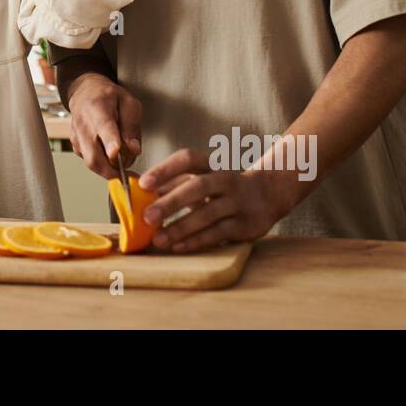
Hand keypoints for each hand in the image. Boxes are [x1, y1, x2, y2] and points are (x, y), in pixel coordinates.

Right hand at [66, 72, 141, 178]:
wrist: (86, 92)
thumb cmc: (110, 97)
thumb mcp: (129, 103)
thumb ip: (132, 126)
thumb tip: (133, 150)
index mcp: (98, 107)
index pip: (103, 126)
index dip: (110, 141)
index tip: (115, 152)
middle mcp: (83, 123)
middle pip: (94, 155)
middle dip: (113, 170)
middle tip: (130, 171)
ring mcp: (76, 136)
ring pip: (91, 163)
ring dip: (110, 167)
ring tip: (122, 156)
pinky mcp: (75, 146)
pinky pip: (90, 162)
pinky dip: (103, 164)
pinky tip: (111, 153)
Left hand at [138, 148, 301, 252]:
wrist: (269, 193)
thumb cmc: (221, 187)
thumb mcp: (201, 178)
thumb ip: (173, 183)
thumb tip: (136, 189)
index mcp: (211, 165)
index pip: (188, 159)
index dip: (165, 169)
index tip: (143, 184)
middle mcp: (226, 180)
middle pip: (198, 187)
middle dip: (171, 202)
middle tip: (147, 217)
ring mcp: (239, 202)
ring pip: (209, 214)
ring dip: (181, 227)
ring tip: (158, 239)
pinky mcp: (247, 225)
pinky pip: (219, 233)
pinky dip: (197, 241)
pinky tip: (178, 246)